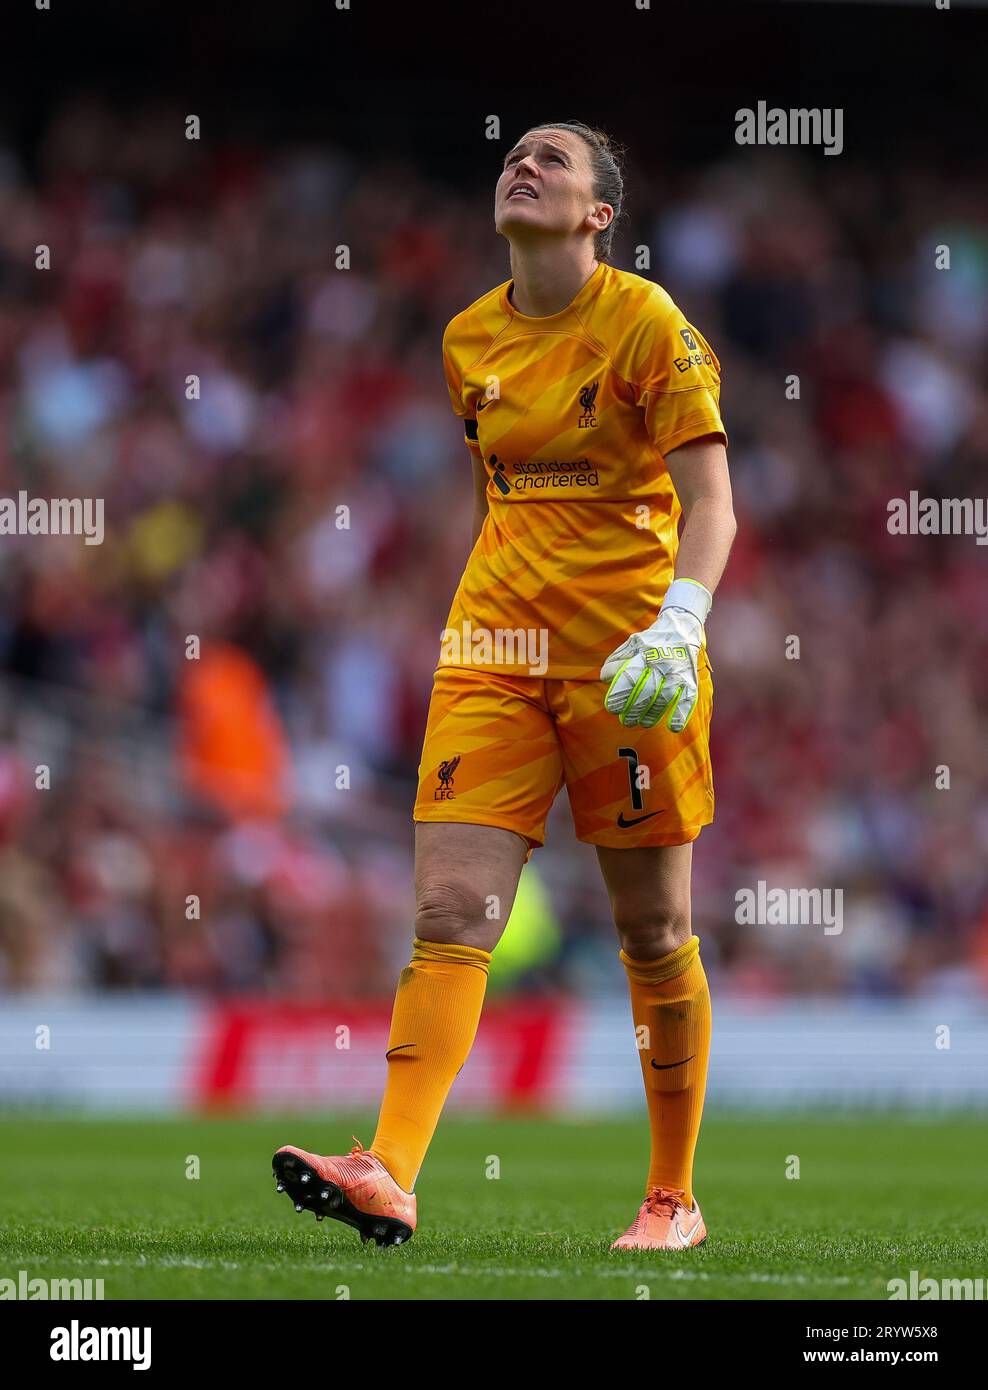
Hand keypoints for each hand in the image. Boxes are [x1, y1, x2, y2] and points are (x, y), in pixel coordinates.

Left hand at [599, 580, 710, 732]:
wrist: (682, 627)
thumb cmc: (651, 641)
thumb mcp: (632, 644)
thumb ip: (617, 659)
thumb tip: (604, 677)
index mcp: (644, 653)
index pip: (630, 674)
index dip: (620, 692)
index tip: (611, 707)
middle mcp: (661, 662)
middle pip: (646, 690)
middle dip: (634, 709)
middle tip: (625, 720)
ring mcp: (677, 671)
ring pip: (664, 697)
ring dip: (652, 714)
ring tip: (641, 723)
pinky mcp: (690, 679)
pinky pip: (688, 698)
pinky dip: (681, 713)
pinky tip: (673, 726)